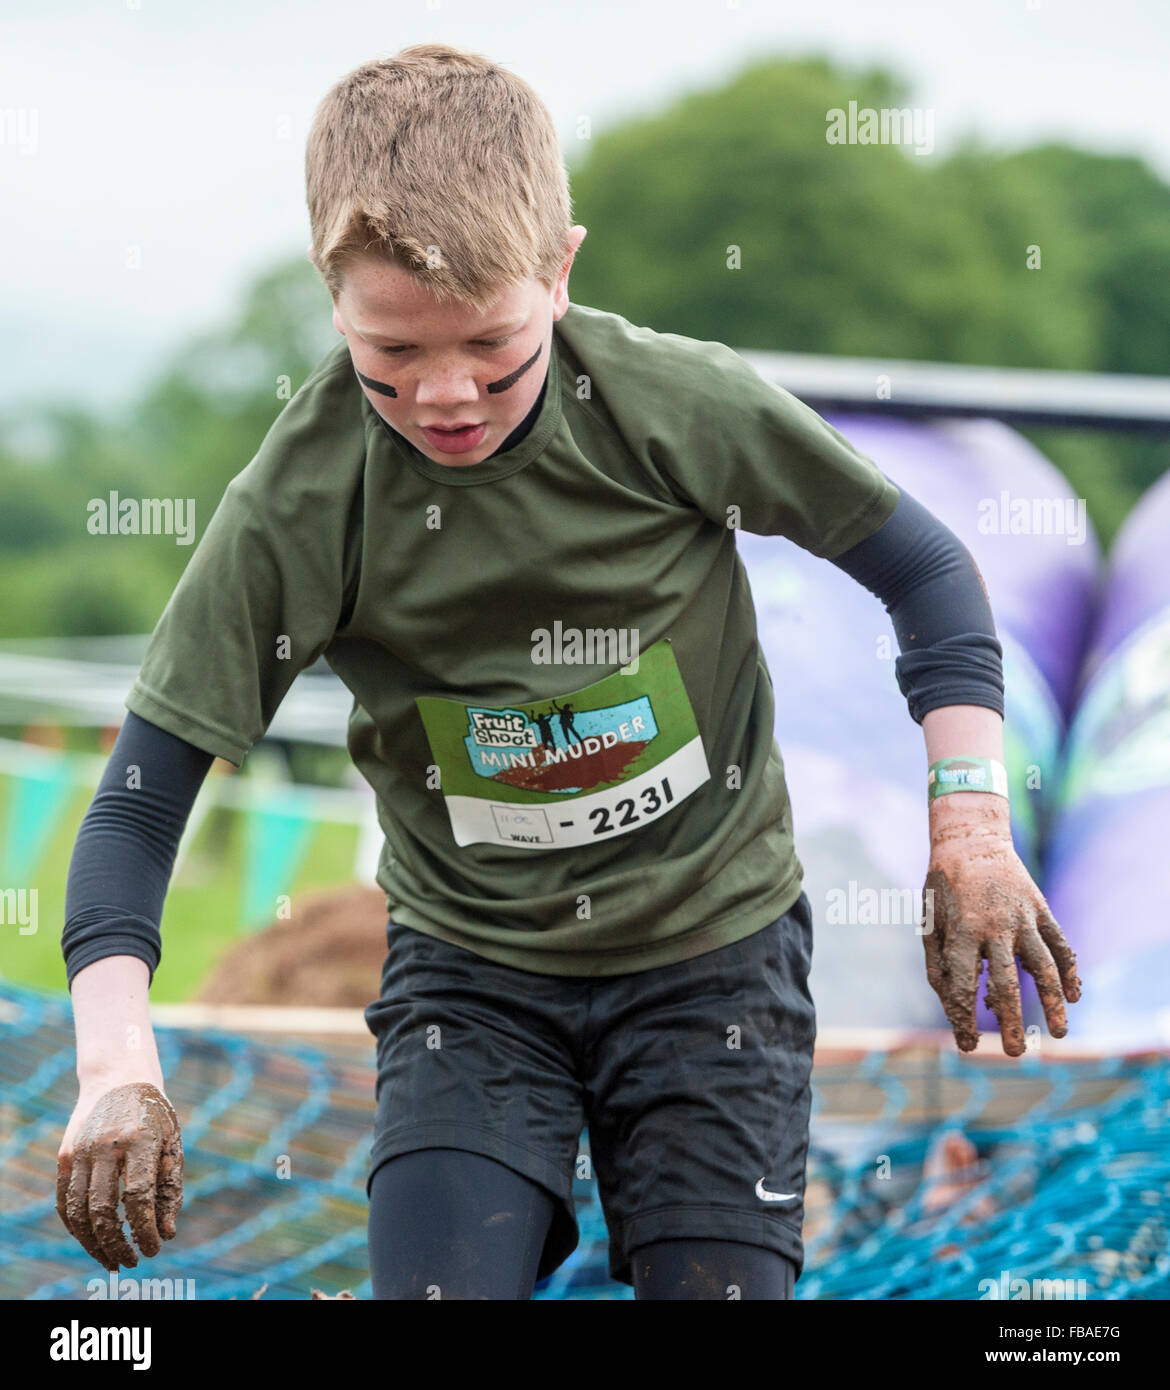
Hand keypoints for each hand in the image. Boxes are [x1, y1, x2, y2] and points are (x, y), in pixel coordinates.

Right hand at [56, 1080, 182, 1269]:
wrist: (119, 1079)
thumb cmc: (154, 1116)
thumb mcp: (172, 1144)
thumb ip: (170, 1189)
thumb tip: (167, 1234)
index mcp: (140, 1139)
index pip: (138, 1197)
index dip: (144, 1230)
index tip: (153, 1250)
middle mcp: (106, 1145)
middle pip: (103, 1209)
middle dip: (117, 1243)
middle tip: (131, 1262)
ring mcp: (81, 1150)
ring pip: (78, 1210)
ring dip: (93, 1243)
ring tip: (111, 1260)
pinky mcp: (65, 1155)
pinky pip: (65, 1201)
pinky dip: (76, 1227)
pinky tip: (92, 1241)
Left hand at [921, 832, 1080, 1056]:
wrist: (970, 841)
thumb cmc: (944, 889)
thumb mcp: (929, 924)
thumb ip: (939, 967)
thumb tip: (952, 1006)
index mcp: (961, 931)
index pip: (963, 985)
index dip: (964, 1018)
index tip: (968, 1044)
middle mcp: (994, 927)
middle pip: (1006, 983)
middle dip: (1010, 1021)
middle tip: (1012, 1053)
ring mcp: (1022, 918)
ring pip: (1044, 967)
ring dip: (1053, 1003)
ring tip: (1058, 1033)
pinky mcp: (1040, 910)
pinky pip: (1060, 944)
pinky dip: (1069, 970)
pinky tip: (1074, 995)